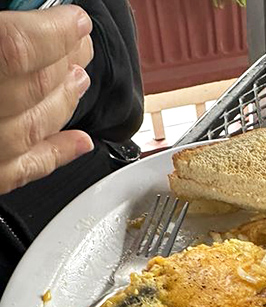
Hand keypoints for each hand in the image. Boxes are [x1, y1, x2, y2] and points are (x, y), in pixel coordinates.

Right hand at [0, 6, 93, 194]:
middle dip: (68, 62)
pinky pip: (29, 168)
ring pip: (40, 124)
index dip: (57, 30)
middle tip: (83, 49)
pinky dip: (59, 154)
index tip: (75, 22)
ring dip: (68, 101)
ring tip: (80, 82)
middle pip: (38, 84)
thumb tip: (19, 15)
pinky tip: (81, 143)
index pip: (21, 46)